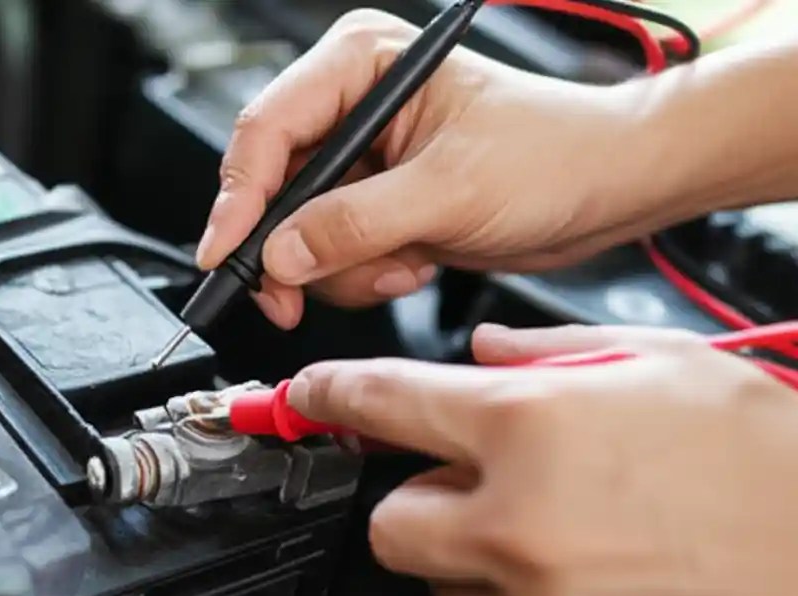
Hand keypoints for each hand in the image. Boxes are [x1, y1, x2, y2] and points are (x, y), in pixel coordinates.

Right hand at [196, 9, 677, 329]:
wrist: (607, 190)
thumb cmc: (555, 154)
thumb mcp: (449, 191)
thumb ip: (354, 224)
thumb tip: (280, 254)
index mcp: (361, 64)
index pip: (268, 129)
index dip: (238, 198)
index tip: (224, 255)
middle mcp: (351, 106)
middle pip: (270, 186)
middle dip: (290, 248)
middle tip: (290, 296)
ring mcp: (360, 159)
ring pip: (296, 231)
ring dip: (341, 266)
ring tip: (401, 262)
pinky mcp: (374, 202)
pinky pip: (330, 252)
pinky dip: (363, 273)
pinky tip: (412, 263)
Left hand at [287, 324, 797, 595]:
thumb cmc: (774, 477)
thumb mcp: (671, 368)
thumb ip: (559, 350)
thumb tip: (489, 348)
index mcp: (528, 430)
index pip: (381, 402)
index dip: (330, 396)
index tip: (306, 401)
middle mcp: (513, 526)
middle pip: (392, 522)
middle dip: (426, 503)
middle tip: (491, 490)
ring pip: (450, 591)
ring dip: (484, 567)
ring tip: (575, 546)